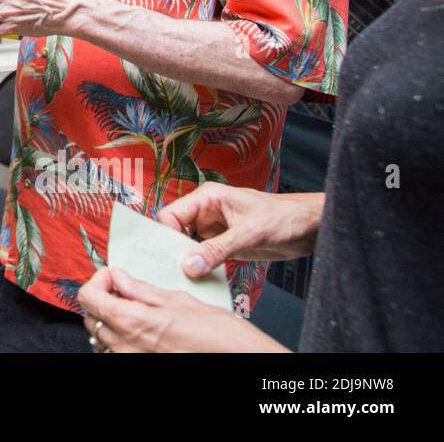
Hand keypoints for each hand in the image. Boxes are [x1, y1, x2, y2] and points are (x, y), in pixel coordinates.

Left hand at [78, 267, 286, 352]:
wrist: (241, 360)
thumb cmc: (218, 334)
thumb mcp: (178, 300)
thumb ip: (141, 289)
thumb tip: (119, 277)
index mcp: (133, 321)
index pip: (88, 298)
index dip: (97, 281)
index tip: (112, 276)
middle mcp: (126, 345)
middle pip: (91, 317)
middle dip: (102, 299)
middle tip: (123, 289)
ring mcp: (132, 360)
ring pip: (102, 337)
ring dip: (111, 320)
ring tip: (134, 309)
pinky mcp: (140, 367)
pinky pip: (117, 352)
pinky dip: (121, 338)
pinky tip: (141, 330)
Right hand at [156, 184, 323, 275]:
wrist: (310, 227)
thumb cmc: (284, 217)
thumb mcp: (249, 234)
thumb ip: (218, 249)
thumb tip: (189, 265)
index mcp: (207, 198)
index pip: (170, 215)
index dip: (166, 236)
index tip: (169, 258)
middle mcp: (206, 212)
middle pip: (175, 231)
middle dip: (173, 251)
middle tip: (174, 272)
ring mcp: (214, 229)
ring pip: (187, 246)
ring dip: (187, 261)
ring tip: (187, 278)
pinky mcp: (223, 244)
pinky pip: (203, 256)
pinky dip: (201, 268)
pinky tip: (201, 279)